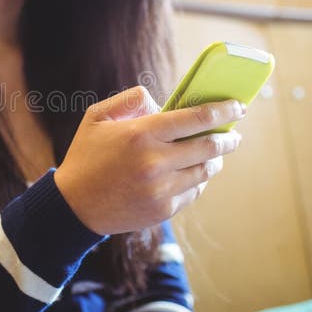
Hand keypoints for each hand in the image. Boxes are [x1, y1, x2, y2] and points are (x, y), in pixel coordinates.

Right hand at [54, 86, 243, 234]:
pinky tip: (194, 173)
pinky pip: (194, 191)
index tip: (238, 107)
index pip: (196, 117)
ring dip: (215, 160)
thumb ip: (131, 100)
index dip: (223, 110)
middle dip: (228, 137)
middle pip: (209, 145)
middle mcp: (155, 161)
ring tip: (214, 153)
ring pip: (205, 170)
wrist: (73, 206)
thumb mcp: (98, 117)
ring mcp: (161, 189)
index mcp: (142, 134)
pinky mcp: (163, 210)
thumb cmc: (86, 156)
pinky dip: (199, 180)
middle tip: (234, 134)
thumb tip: (162, 103)